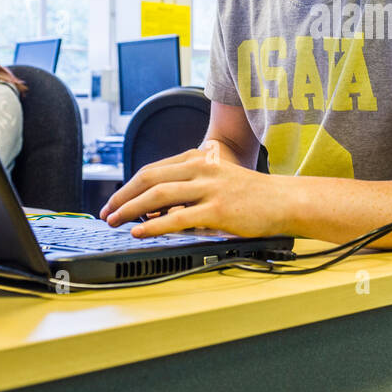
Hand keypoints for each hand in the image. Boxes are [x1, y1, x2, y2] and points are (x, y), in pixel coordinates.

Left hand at [99, 141, 280, 237]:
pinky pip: (177, 217)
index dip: (128, 186)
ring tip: (115, 222)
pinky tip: (140, 232)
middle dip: (122, 197)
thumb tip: (157, 205)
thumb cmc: (253, 194)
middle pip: (149, 178)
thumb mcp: (218, 179)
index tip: (115, 202)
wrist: (285, 200)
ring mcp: (209, 188)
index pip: (152, 170)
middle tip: (107, 213)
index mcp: (198, 159)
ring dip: (131, 209)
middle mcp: (200, 169)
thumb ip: (190, 186)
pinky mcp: (217, 209)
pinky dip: (154, 224)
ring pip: (158, 194)